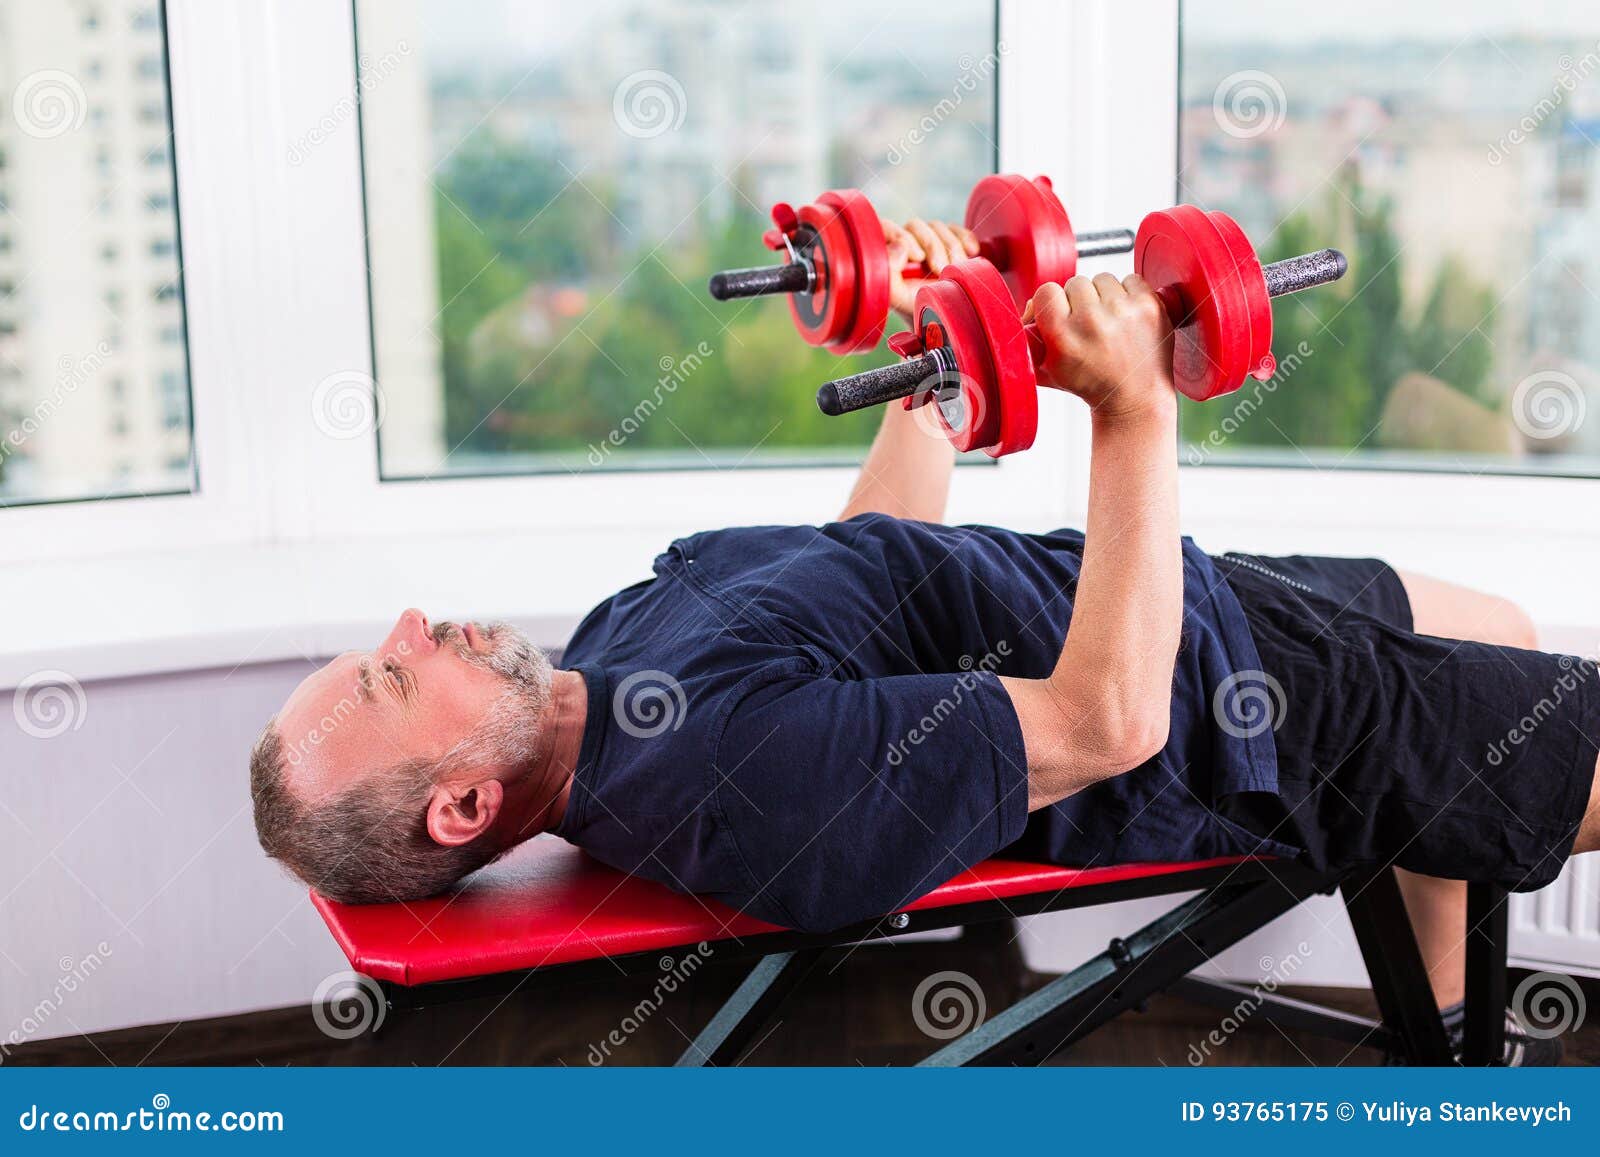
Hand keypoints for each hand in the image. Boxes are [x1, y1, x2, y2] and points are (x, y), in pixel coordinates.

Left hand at [885, 218, 978, 319]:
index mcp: (887, 252)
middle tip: (940, 270)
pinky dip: (965, 239)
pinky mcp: (949, 239)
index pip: (886, 227)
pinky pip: (957, 228)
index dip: (902, 236)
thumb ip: (888, 271)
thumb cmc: (916, 306)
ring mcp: (927, 239)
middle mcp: (905, 242)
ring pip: (937, 226)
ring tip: (955, 270)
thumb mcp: (897, 295)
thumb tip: (900, 247)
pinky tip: (970, 252)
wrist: (943, 314)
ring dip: (950, 248)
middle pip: (916, 226)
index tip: (918, 256)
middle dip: (933, 247)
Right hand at [1025, 273, 1175, 422]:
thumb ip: (1031, 335)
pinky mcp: (1149, 306)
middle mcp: (1092, 321)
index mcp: (1063, 336)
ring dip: (1104, 296)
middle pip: (1076, 282)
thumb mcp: (1048, 369)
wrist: (1134, 399)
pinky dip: (1129, 294)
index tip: (1062, 316)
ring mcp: (1123, 311)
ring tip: (1109, 322)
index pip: (1046, 291)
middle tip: (1088, 326)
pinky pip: (1131, 279)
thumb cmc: (1090, 384)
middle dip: (1080, 300)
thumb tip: (1032, 305)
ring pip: (1103, 279)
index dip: (1053, 302)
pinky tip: (1127, 317)